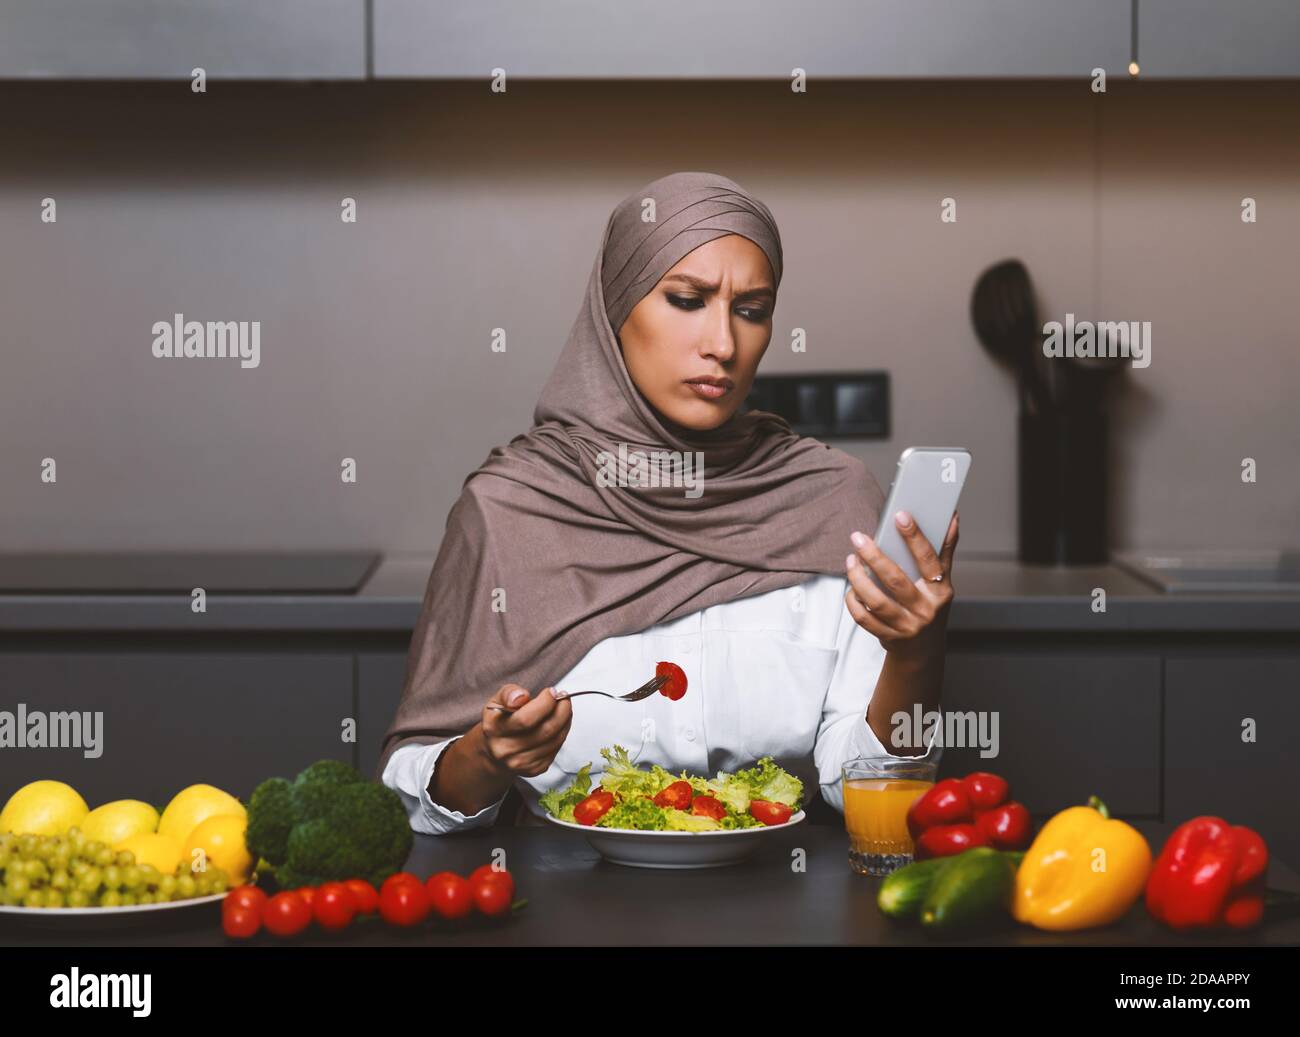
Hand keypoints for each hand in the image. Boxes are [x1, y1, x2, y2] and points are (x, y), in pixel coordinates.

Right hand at [478, 683, 572, 777]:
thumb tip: (522, 696)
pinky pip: (556, 749)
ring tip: (563, 708)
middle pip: (545, 730)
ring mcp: (520, 763)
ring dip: (565, 721)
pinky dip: (562, 733)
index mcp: (494, 729)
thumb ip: (509, 693)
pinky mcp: (534, 770)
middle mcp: (506, 750)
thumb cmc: (500, 720)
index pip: (526, 719)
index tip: (552, 691)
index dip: (545, 703)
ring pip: (555, 740)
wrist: (494, 750)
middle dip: (562, 710)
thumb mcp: (497, 701)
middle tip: (564, 698)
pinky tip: (559, 724)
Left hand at [843, 510, 958, 662]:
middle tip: (858, 537)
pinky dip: (853, 602)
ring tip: (851, 560)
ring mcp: (907, 626)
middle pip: (895, 579)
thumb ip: (944, 551)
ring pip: (876, 601)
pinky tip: (851, 589)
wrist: (923, 650)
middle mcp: (926, 609)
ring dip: (858, 579)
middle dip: (874, 556)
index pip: (928, 559)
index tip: (900, 515)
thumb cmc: (930, 607)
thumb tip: (952, 518)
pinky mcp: (889, 637)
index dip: (915, 536)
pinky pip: (864, 618)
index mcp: (940, 590)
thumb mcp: (942, 582)